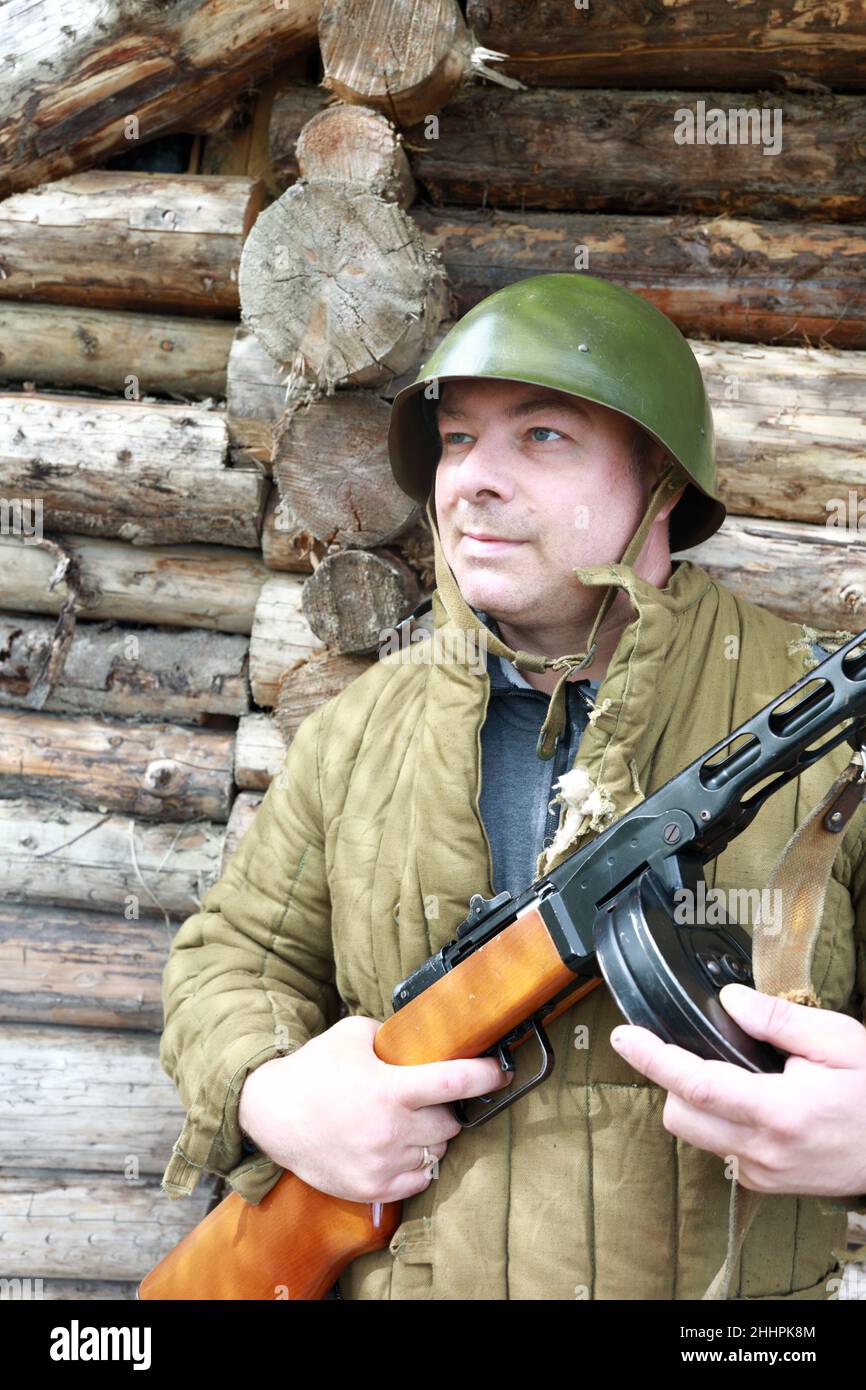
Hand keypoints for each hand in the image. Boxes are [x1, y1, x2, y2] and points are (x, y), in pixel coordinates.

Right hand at [238, 1015, 511, 1203]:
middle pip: (450, 1124)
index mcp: (390, 1090)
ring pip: (437, 1153)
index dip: (486, 1076)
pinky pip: (420, 1180)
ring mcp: (382, 1165)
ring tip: (407, 1123)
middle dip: (444, 1110)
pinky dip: (418, 1164)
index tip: (502, 1071)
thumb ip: (394, 1037)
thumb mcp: (354, 1035)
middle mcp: (390, 1131)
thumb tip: (427, 1036)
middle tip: (426, 1099)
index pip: (455, 1083)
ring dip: (431, 1138)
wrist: (271, 1114)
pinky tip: (399, 1147)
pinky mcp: (372, 1189)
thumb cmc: (314, 1070)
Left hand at [608, 983, 865, 1196]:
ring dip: (696, 1102)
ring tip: (735, 1075)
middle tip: (692, 1048)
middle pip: (680, 1116)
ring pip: (696, 1136)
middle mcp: (765, 1150)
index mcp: (781, 1111)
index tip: (623, 1037)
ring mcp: (764, 1173)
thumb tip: (729, 999)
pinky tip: (756, 1103)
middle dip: (672, 1079)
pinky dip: (722, 1123)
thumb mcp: (839, 1041)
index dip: (652, 1058)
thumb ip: (778, 1021)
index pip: (695, 1085)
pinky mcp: (766, 1183)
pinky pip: (721, 1149)